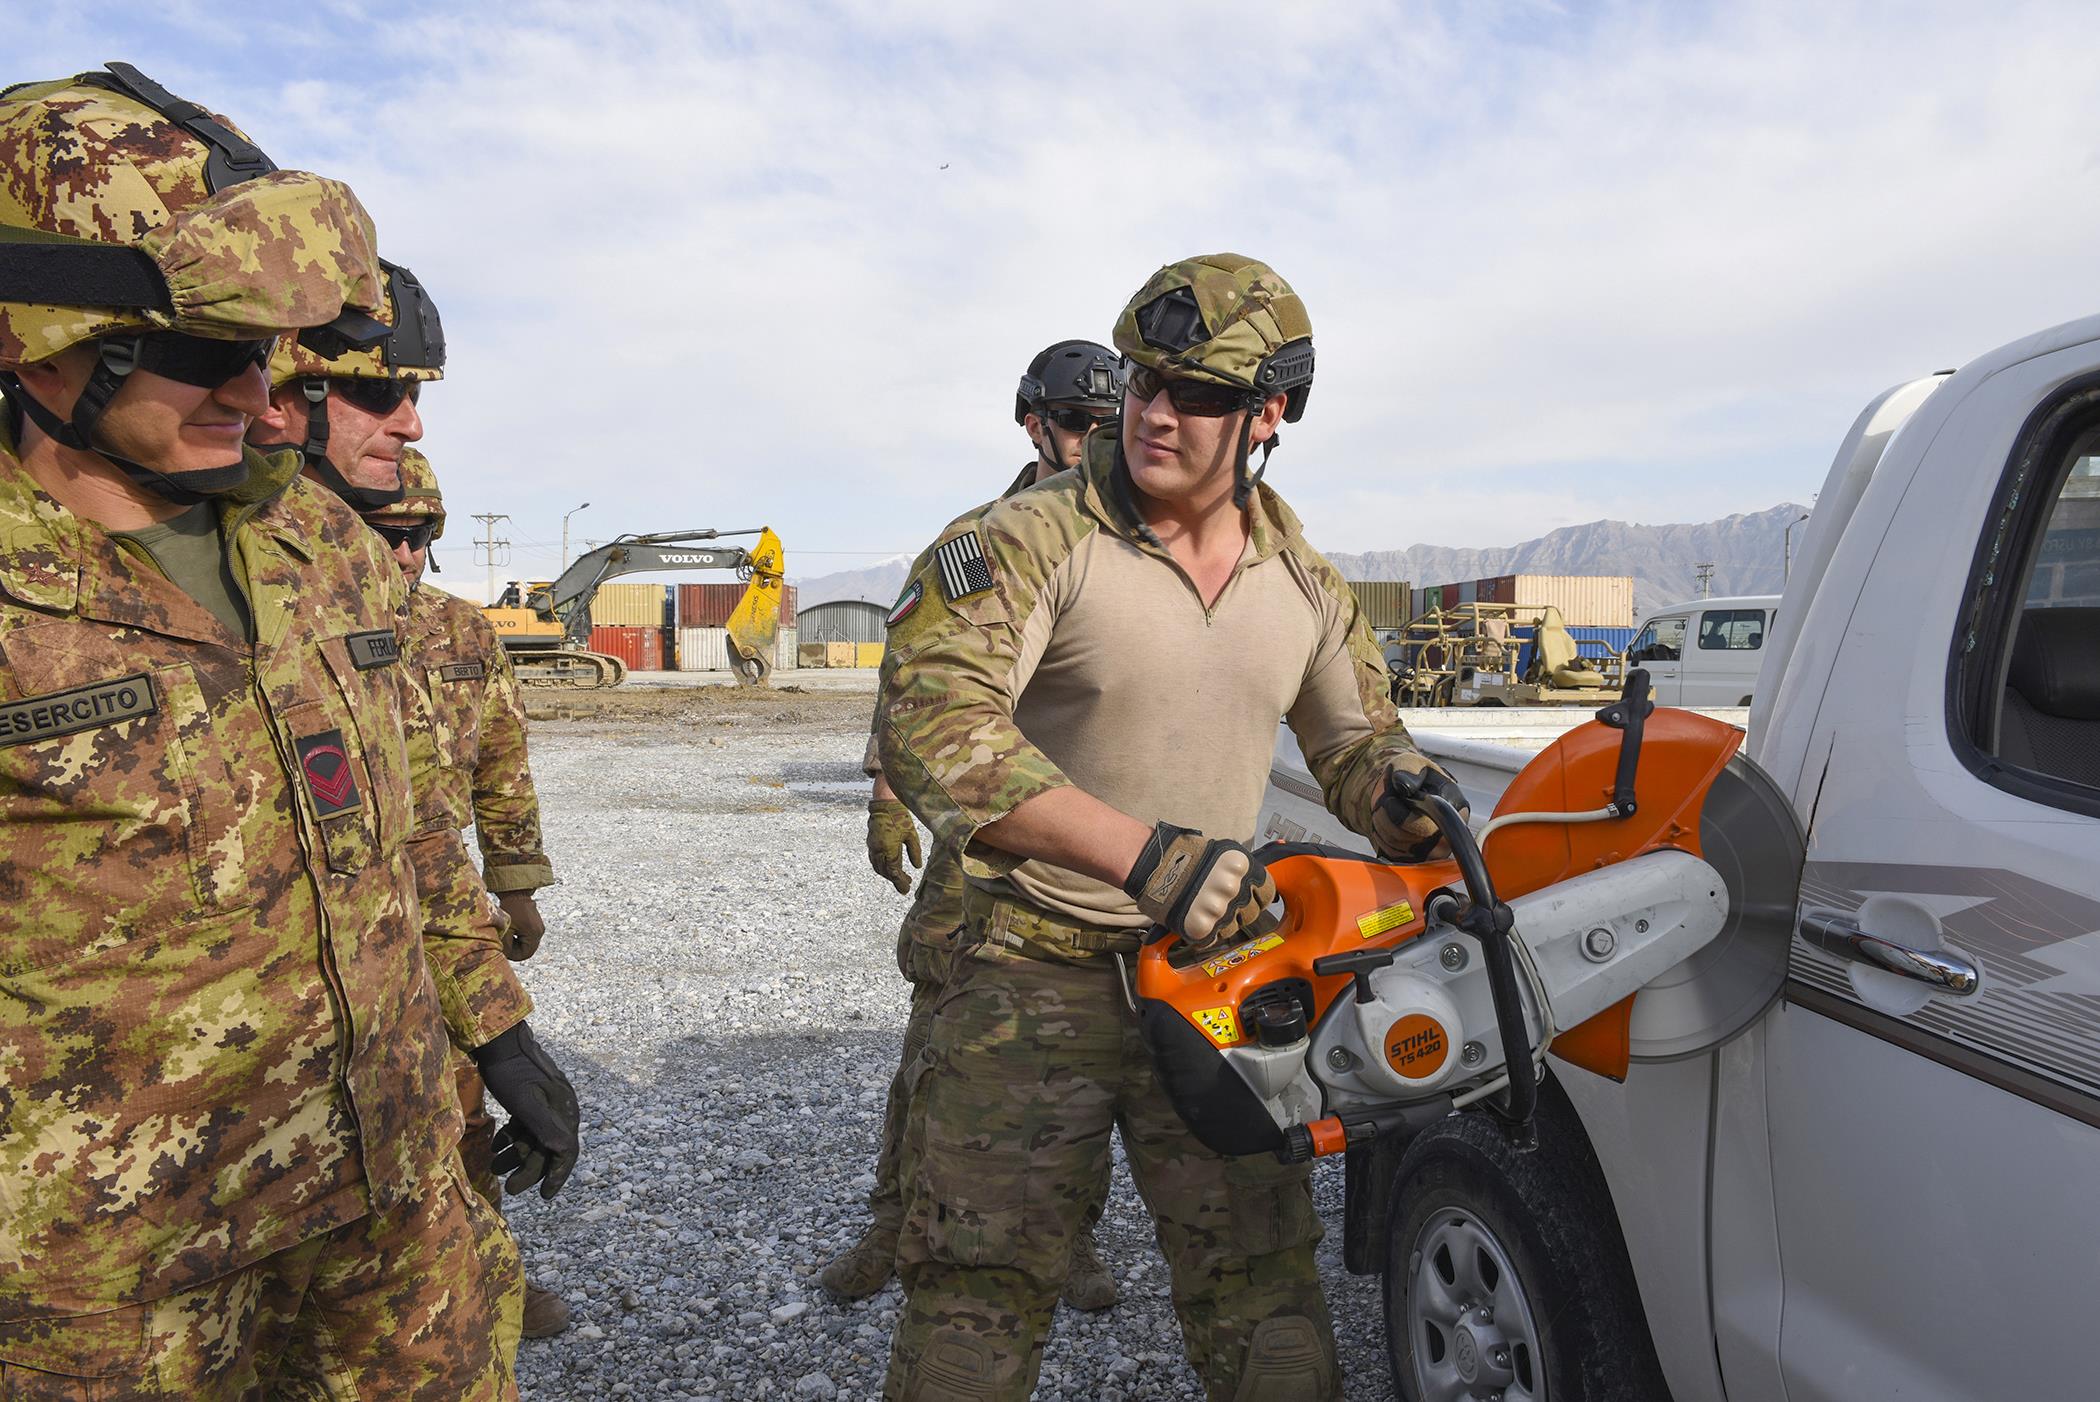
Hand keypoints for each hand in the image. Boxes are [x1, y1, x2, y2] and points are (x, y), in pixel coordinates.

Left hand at [473, 1021, 580, 1199]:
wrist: (497, 1039)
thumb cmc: (509, 1070)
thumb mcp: (524, 1100)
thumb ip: (543, 1126)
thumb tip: (564, 1151)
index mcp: (564, 1109)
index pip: (567, 1150)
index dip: (557, 1175)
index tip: (544, 1197)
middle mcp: (561, 1107)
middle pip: (549, 1148)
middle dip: (529, 1169)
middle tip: (508, 1188)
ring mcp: (547, 1102)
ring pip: (536, 1138)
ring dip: (517, 1156)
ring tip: (494, 1167)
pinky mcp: (533, 1097)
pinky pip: (527, 1126)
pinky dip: (513, 1139)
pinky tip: (496, 1145)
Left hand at [498, 890, 545, 959]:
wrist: (517, 892)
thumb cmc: (510, 908)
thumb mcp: (506, 929)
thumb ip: (506, 944)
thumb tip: (505, 955)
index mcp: (534, 934)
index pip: (526, 954)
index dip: (513, 956)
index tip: (503, 951)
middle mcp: (540, 932)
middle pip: (528, 950)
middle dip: (515, 950)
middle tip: (503, 945)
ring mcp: (539, 928)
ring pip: (528, 944)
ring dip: (517, 944)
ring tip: (506, 937)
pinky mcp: (536, 924)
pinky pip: (528, 936)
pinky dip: (519, 937)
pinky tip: (511, 931)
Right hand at [866, 798, 922, 894]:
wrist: (884, 804)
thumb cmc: (900, 818)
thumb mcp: (911, 834)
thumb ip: (914, 852)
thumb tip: (917, 867)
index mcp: (888, 848)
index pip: (893, 871)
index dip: (900, 882)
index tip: (906, 889)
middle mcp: (878, 850)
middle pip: (885, 872)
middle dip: (895, 880)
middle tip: (906, 884)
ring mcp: (872, 847)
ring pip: (878, 867)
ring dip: (888, 874)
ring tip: (900, 876)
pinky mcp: (870, 843)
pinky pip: (874, 860)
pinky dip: (882, 867)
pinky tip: (890, 866)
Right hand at [1122, 822, 1275, 952]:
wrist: (1151, 865)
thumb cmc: (1181, 855)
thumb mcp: (1220, 854)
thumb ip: (1239, 872)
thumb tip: (1256, 886)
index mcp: (1242, 866)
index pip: (1267, 893)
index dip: (1257, 896)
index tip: (1249, 898)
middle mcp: (1234, 888)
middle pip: (1251, 913)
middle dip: (1239, 911)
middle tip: (1218, 903)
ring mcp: (1218, 909)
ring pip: (1232, 928)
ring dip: (1221, 923)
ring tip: (1203, 909)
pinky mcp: (1202, 927)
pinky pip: (1213, 938)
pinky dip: (1205, 933)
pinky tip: (1195, 918)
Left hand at [1371, 758, 1471, 861]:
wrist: (1400, 791)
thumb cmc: (1410, 777)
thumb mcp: (1409, 763)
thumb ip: (1408, 770)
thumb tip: (1405, 786)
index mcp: (1456, 809)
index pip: (1428, 825)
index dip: (1404, 814)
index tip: (1398, 797)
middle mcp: (1449, 835)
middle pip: (1407, 836)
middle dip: (1388, 814)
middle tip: (1391, 799)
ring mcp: (1433, 852)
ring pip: (1395, 843)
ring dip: (1383, 822)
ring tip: (1391, 808)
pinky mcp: (1417, 860)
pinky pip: (1390, 853)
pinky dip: (1382, 835)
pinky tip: (1389, 822)